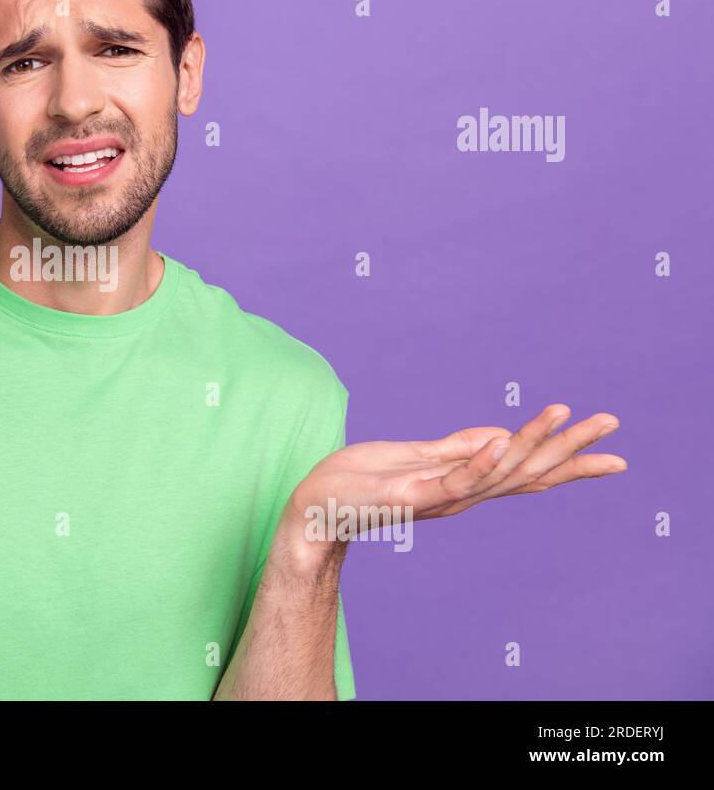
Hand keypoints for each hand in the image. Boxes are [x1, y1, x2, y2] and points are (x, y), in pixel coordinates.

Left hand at [282, 403, 624, 544]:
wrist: (315, 510)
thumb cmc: (359, 483)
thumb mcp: (415, 457)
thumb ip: (456, 448)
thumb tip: (500, 433)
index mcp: (464, 482)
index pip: (526, 468)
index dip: (568, 456)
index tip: (610, 444)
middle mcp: (460, 494)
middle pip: (527, 470)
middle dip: (571, 448)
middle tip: (613, 423)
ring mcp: (438, 496)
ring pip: (498, 471)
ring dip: (533, 443)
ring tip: (567, 417)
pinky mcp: (411, 494)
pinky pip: (452, 479)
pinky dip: (479, 461)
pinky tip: (503, 440)